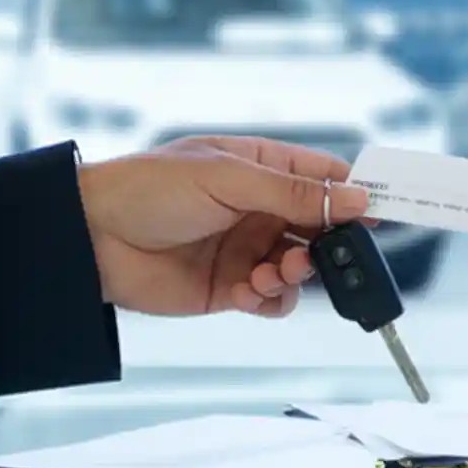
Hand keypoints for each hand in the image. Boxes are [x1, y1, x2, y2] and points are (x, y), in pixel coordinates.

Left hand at [77, 136, 371, 316]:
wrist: (88, 239)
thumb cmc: (149, 188)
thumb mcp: (229, 178)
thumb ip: (296, 193)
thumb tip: (356, 198)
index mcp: (262, 168)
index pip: (326, 178)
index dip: (354, 195)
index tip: (379, 214)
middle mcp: (260, 209)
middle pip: (321, 229)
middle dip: (327, 245)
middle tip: (315, 254)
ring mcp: (247, 248)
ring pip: (302, 268)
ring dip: (297, 275)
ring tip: (272, 274)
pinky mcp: (231, 287)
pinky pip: (273, 299)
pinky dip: (271, 300)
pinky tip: (249, 291)